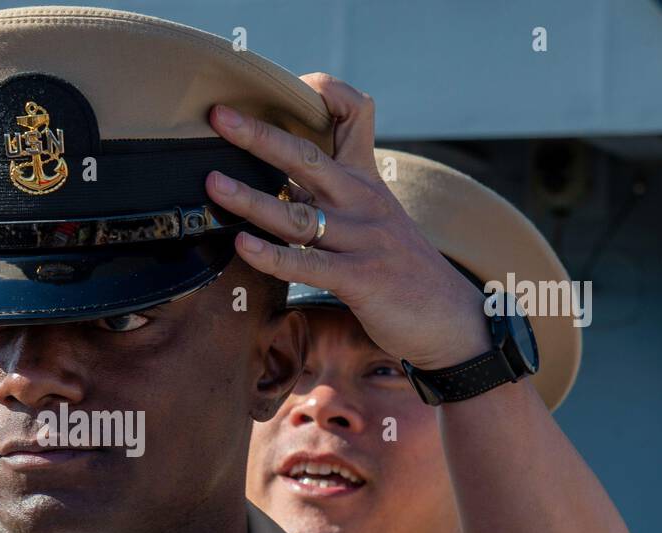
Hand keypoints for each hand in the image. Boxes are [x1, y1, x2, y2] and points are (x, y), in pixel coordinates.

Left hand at [205, 74, 490, 369]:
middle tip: (219, 118)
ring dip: (252, 199)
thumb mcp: (375, 214)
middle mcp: (362, 201)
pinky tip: (243, 246)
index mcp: (365, 179)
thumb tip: (283, 177)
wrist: (448, 316)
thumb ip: (334, 191)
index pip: (354, 116)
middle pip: (307, 157)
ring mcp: (361, 239)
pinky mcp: (360, 279)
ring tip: (214, 184)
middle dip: (260, 136)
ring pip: (297, 215)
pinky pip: (307, 264)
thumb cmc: (399, 267)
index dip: (324, 92)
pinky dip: (272, 256)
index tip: (280, 87)